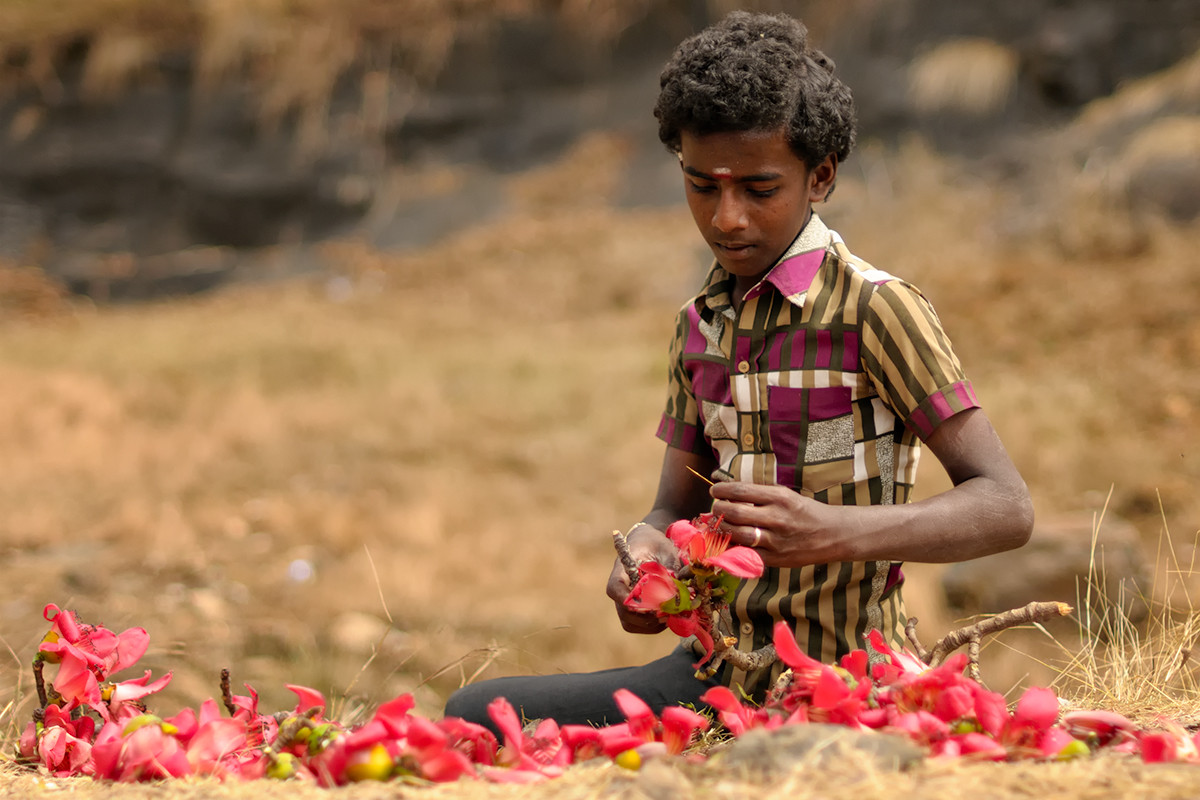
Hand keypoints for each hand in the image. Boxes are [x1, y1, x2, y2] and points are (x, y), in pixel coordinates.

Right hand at [605, 524, 681, 633]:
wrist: (650, 544)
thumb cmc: (656, 544)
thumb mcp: (665, 551)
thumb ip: (670, 572)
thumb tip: (676, 595)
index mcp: (622, 571)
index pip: (615, 589)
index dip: (628, 600)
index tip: (648, 604)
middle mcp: (620, 589)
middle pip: (624, 612)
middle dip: (647, 616)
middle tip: (666, 612)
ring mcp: (624, 602)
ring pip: (630, 623)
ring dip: (651, 624)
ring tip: (669, 615)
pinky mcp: (633, 610)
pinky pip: (638, 626)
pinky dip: (654, 626)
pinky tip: (667, 616)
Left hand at [709, 482, 836, 567]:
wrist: (833, 534)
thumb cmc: (805, 512)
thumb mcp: (786, 495)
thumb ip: (760, 495)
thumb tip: (729, 494)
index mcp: (779, 498)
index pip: (741, 491)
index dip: (722, 490)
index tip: (714, 490)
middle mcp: (777, 518)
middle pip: (735, 513)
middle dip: (718, 509)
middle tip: (715, 508)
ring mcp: (776, 540)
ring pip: (738, 534)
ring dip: (722, 528)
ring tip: (718, 524)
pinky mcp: (777, 558)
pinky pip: (748, 554)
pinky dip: (734, 548)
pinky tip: (728, 541)